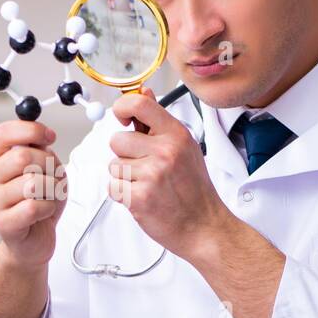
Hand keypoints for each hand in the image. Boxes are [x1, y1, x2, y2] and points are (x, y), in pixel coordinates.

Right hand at [0, 119, 67, 269]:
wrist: (34, 238)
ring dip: (52, 189)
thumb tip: (43, 137)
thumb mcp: (44, 168)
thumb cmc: (38, 201)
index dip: (31, 130)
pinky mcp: (3, 223)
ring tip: (49, 196)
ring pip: (32, 183)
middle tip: (53, 176)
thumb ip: (41, 150)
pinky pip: (34, 207)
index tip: (49, 137)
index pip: (3, 133)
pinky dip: (48, 208)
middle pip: (22, 157)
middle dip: (49, 165)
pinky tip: (43, 212)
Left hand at [108, 87, 228, 261]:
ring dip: (124, 176)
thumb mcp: (184, 147)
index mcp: (176, 135)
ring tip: (147, 184)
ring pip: (113, 165)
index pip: (140, 105)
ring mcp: (151, 175)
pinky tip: (143, 197)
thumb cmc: (194, 189)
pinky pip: (113, 186)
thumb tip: (143, 92)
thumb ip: (158, 122)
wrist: (204, 226)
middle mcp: (164, 152)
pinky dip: (123, 194)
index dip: (122, 107)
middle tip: (144, 166)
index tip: (121, 116)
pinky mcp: (139, 197)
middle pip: (117, 139)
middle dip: (124, 154)